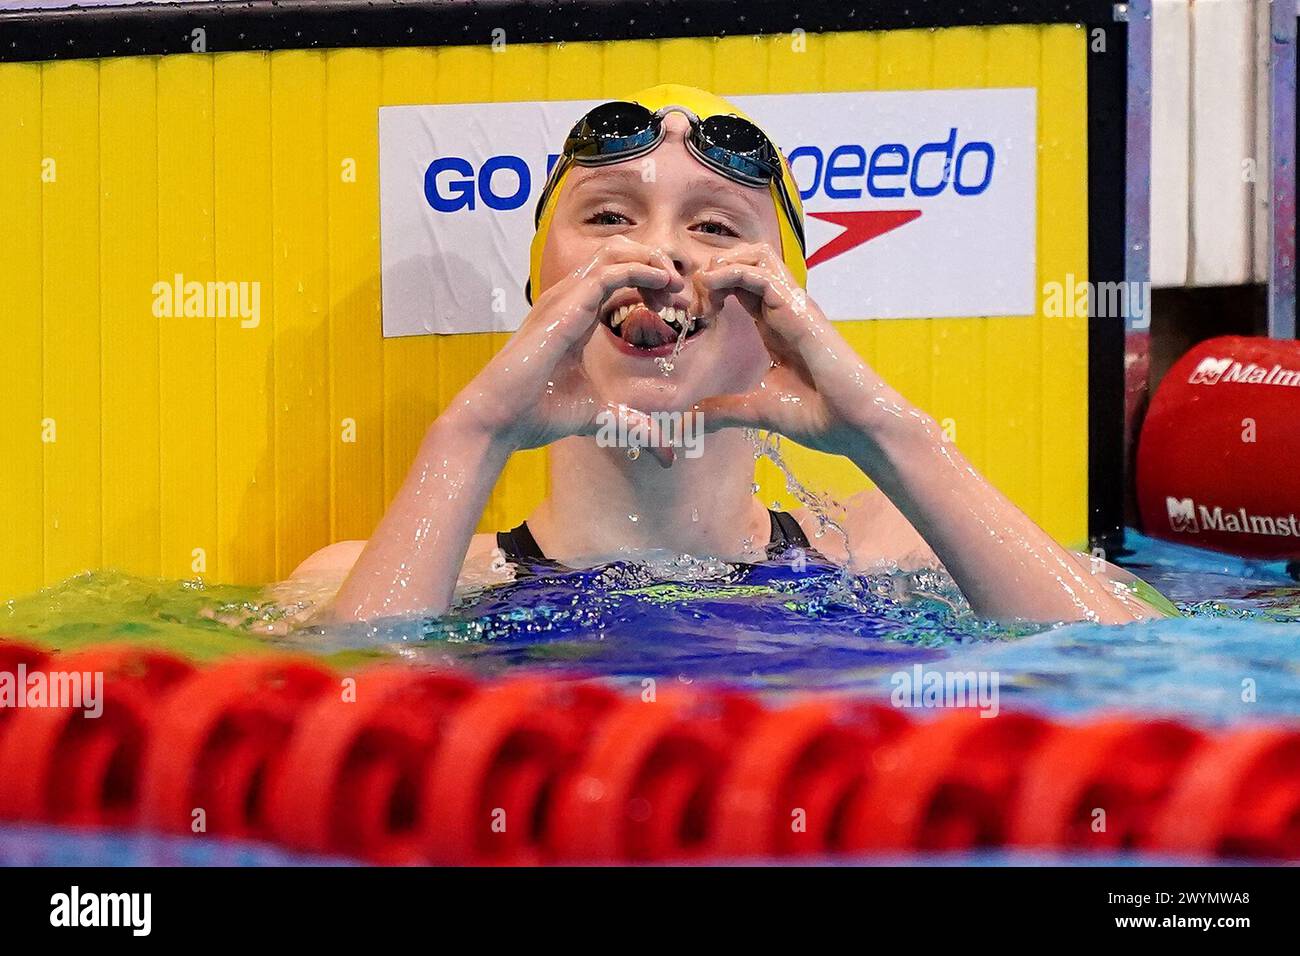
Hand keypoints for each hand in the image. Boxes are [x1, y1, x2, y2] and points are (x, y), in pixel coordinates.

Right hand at [449, 236, 683, 464]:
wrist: (500, 419)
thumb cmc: (537, 414)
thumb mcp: (601, 417)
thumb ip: (634, 426)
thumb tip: (666, 453)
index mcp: (576, 317)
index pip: (618, 279)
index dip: (651, 286)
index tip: (677, 309)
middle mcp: (570, 300)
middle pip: (619, 254)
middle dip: (656, 265)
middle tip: (681, 294)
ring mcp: (566, 298)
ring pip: (616, 252)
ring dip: (652, 262)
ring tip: (676, 286)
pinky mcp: (567, 306)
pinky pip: (611, 272)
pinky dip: (642, 272)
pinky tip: (663, 288)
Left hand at [693, 242, 903, 459]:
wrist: (857, 425)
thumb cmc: (821, 418)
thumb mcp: (758, 410)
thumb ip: (724, 410)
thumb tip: (691, 418)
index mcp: (776, 327)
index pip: (741, 286)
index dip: (712, 290)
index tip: (694, 318)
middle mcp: (785, 310)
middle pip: (747, 260)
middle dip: (713, 271)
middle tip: (695, 305)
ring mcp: (793, 306)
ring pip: (755, 255)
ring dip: (721, 266)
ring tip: (704, 297)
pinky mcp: (798, 309)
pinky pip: (760, 272)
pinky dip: (729, 273)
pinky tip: (711, 294)